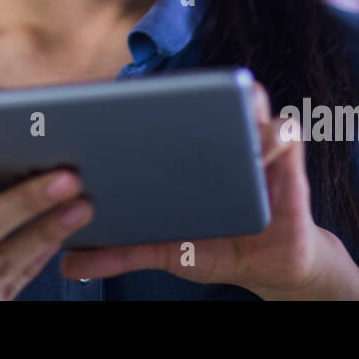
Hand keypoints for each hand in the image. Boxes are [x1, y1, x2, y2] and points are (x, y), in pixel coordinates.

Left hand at [58, 79, 358, 299]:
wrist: (272, 268)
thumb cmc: (217, 248)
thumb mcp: (166, 252)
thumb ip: (123, 253)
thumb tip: (68, 266)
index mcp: (190, 154)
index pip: (170, 114)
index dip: (149, 100)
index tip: (122, 101)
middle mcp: (221, 142)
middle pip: (210, 98)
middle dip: (195, 90)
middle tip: (177, 97)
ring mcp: (257, 151)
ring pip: (252, 105)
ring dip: (242, 102)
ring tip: (230, 109)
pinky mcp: (289, 169)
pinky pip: (289, 136)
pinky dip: (279, 134)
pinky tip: (265, 147)